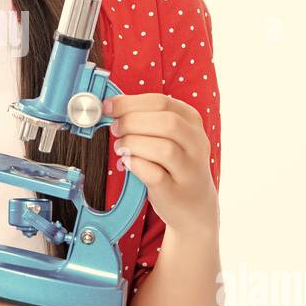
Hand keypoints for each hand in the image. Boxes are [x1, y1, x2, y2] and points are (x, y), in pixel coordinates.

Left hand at [105, 92, 217, 238]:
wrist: (194, 205)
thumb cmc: (173, 164)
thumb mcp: (167, 134)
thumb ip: (145, 118)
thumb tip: (109, 107)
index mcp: (191, 120)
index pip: (161, 101)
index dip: (129, 103)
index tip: (108, 107)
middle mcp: (196, 143)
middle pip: (166, 122)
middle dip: (131, 122)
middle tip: (115, 130)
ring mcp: (190, 169)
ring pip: (164, 149)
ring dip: (133, 144)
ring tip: (121, 148)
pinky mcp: (176, 191)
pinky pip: (154, 174)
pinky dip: (135, 165)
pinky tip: (127, 163)